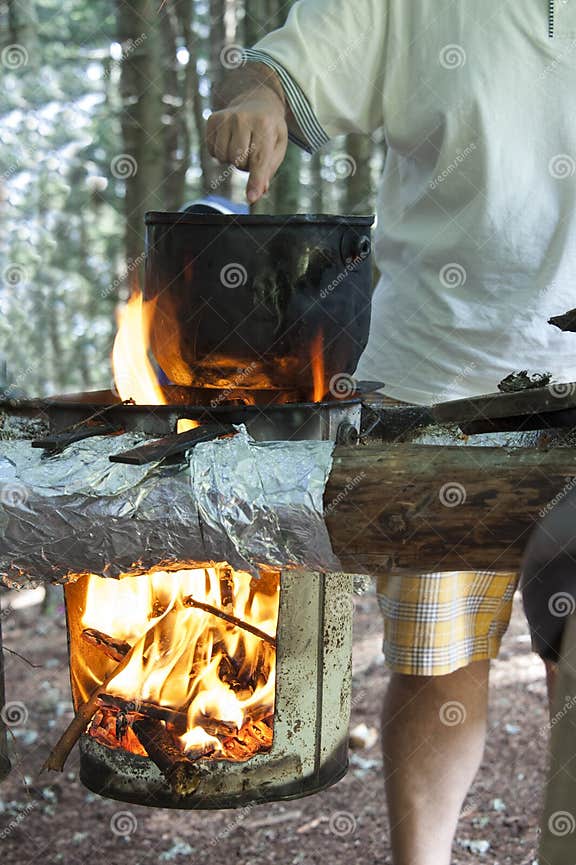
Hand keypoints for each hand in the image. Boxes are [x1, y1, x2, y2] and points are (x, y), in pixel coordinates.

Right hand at [207, 88, 287, 203]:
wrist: (257, 101)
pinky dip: (221, 152)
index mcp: (265, 125)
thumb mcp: (277, 147)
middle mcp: (243, 118)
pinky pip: (213, 151)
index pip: (259, 160)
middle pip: (238, 162)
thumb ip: (268, 170)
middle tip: (252, 151)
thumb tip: (259, 191)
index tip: (251, 198)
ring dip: (232, 159)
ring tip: (241, 145)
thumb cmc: (270, 130)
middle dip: (245, 165)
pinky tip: (230, 140)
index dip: (255, 180)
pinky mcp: (212, 119)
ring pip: (224, 158)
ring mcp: (225, 117)